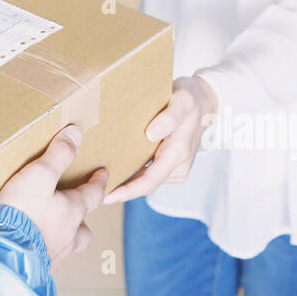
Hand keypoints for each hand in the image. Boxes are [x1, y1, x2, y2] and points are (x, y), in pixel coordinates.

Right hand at [0, 124, 108, 270]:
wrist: (3, 253)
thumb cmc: (23, 213)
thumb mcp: (39, 174)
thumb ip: (58, 154)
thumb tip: (75, 133)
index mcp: (73, 212)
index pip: (94, 194)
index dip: (98, 182)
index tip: (103, 173)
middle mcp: (69, 236)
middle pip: (85, 228)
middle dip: (82, 218)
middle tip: (75, 210)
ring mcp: (55, 255)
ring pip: (68, 246)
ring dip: (65, 237)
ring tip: (52, 230)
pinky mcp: (37, 269)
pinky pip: (48, 259)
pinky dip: (44, 251)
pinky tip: (31, 246)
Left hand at [103, 75, 218, 204]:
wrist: (205, 102)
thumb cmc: (191, 100)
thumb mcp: (182, 101)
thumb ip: (169, 117)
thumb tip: (151, 134)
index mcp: (177, 155)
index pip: (149, 181)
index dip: (127, 192)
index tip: (105, 196)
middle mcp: (176, 167)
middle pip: (144, 184)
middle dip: (119, 189)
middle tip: (91, 189)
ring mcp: (173, 168)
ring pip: (145, 180)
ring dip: (124, 182)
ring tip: (97, 180)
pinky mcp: (168, 164)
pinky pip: (147, 172)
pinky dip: (131, 173)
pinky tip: (112, 167)